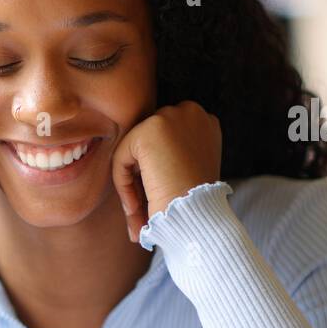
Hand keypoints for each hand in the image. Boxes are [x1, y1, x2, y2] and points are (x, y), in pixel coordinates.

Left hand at [111, 101, 221, 243]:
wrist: (198, 215)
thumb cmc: (196, 204)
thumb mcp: (191, 171)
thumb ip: (173, 156)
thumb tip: (146, 161)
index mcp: (205, 122)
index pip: (166, 140)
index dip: (156, 169)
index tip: (154, 197)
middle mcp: (191, 112)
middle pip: (148, 141)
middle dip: (140, 173)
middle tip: (139, 208)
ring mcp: (171, 116)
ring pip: (133, 149)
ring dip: (130, 181)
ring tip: (137, 212)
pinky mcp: (150, 128)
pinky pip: (121, 156)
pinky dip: (122, 182)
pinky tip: (135, 206)